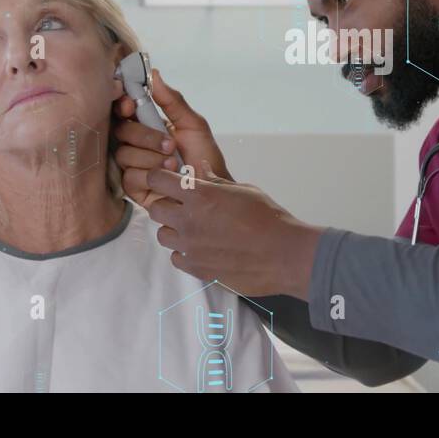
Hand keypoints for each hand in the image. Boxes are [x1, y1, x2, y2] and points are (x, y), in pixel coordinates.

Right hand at [113, 69, 231, 208]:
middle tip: (170, 144)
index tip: (130, 105)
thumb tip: (154, 73)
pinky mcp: (133, 187)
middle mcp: (136, 143)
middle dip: (146, 136)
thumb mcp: (193, 124)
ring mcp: (133, 165)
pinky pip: (129, 176)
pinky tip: (166, 178)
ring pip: (124, 154)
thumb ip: (172, 101)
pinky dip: (149, 176)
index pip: (124, 110)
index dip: (122, 105)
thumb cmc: (204, 157)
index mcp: (148, 125)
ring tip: (175, 164)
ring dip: (152, 158)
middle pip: (121, 131)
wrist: (211, 190)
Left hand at [146, 163, 322, 298]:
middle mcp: (189, 220)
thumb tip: (200, 169)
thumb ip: (216, 180)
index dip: (160, 178)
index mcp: (200, 195)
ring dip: (175, 229)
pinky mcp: (197, 268)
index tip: (168, 180)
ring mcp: (190, 247)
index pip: (157, 180)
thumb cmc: (269, 219)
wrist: (284, 254)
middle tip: (185, 206)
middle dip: (167, 204)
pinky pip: (176, 258)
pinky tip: (202, 248)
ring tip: (196, 229)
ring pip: (163, 235)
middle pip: (155, 208)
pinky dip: (184, 252)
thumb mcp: (244, 190)